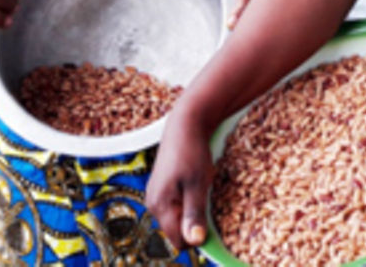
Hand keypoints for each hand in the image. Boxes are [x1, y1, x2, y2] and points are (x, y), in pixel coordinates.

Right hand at [147, 109, 214, 250]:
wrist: (185, 124)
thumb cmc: (193, 152)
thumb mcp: (198, 184)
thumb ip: (194, 214)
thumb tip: (194, 242)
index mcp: (160, 206)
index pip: (178, 240)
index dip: (197, 235)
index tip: (212, 220)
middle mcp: (153, 204)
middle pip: (177, 229)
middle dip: (194, 220)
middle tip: (206, 195)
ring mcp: (155, 195)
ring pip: (177, 216)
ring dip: (192, 208)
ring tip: (200, 186)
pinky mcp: (161, 188)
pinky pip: (176, 205)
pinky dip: (188, 199)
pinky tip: (195, 182)